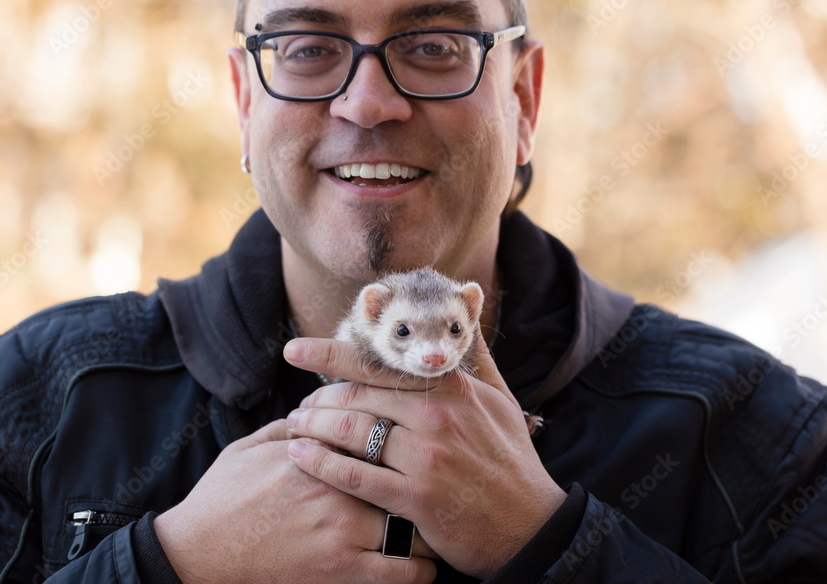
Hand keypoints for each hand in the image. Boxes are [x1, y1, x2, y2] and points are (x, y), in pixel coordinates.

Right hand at [153, 419, 436, 583]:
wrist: (198, 553)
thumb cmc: (222, 497)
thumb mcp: (252, 447)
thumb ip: (290, 427)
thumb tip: (315, 409)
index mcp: (320, 451)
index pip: (381, 431)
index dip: (408, 434)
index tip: (423, 439)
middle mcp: (339, 487)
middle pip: (406, 474)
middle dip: (429, 477)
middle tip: (446, 480)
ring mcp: (343, 531)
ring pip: (414, 524)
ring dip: (431, 525)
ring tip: (441, 523)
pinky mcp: (341, 572)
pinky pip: (402, 572)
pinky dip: (421, 569)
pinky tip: (426, 564)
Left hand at [282, 338, 566, 578]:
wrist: (533, 528)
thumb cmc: (512, 461)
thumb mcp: (499, 399)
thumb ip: (474, 353)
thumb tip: (467, 297)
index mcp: (452, 388)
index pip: (380, 364)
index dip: (330, 354)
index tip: (293, 349)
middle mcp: (437, 415)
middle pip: (358, 396)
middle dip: (318, 398)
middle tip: (298, 406)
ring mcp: (427, 456)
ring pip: (352, 431)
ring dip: (313, 428)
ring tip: (293, 429)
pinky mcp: (417, 497)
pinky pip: (355, 475)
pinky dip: (321, 464)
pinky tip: (300, 458)